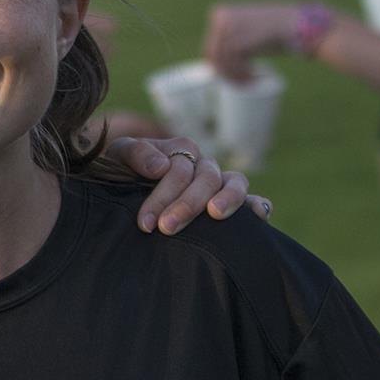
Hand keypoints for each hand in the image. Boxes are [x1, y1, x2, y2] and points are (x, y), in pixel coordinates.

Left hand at [107, 133, 272, 233]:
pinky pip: (251, 199)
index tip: (146, 223)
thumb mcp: (120, 157)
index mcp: (181, 152)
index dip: (163, 195)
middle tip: (166, 228)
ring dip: (227, 199)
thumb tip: (160, 167)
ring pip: (235, 182)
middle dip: (186, 204)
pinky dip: (257, 205)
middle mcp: (203, 165)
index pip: (179, 170)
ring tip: (215, 215)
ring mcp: (219, 183)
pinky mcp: (229, 203)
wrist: (124, 189)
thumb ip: (136, 153)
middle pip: (206, 178)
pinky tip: (259, 216)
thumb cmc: (121, 173)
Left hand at [203, 1, 299, 78]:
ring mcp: (227, 30)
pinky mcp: (236, 42)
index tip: (234, 73)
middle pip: (213, 56)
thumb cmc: (272, 28)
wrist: (292, 21)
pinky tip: (251, 76)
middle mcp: (220, 18)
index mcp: (219, 12)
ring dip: (234, 76)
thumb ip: (229, 39)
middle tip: (241, 80)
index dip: (220, 64)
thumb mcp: (245, 29)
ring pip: (221, 62)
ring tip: (248, 79)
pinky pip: (231, 65)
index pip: (210, 47)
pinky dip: (240, 75)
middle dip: (226, 72)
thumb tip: (210, 66)